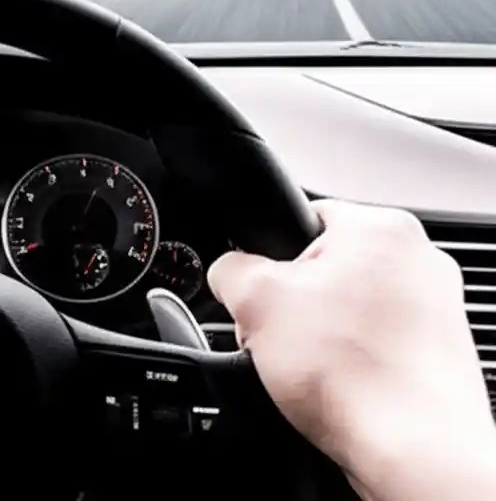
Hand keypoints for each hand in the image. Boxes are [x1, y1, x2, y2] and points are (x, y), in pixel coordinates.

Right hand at [209, 200, 495, 500]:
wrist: (412, 449)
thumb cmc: (352, 372)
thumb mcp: (254, 301)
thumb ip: (229, 269)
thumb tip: (228, 272)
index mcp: (382, 227)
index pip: (302, 216)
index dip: (267, 259)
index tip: (261, 296)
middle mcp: (420, 259)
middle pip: (324, 268)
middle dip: (292, 304)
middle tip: (279, 337)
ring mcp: (436, 308)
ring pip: (348, 309)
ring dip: (319, 335)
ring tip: (310, 368)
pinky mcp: (437, 352)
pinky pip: (373, 345)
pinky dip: (351, 362)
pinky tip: (339, 385)